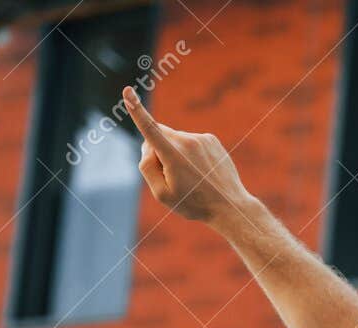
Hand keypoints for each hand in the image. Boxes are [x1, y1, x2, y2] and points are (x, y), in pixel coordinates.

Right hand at [122, 87, 250, 225]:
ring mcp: (201, 139)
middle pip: (159, 135)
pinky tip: (201, 170)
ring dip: (176, 153)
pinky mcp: (211, 139)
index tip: (127, 91)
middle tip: (171, 175)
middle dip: (157, 150)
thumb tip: (148, 144)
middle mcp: (187, 142)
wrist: (230, 206)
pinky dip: (190, 153)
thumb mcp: (162, 194)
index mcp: (173, 156)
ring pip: (175, 139)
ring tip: (192, 176)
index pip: (150, 129)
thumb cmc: (193, 203)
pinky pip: (190, 141)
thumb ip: (147, 167)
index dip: (136, 110)